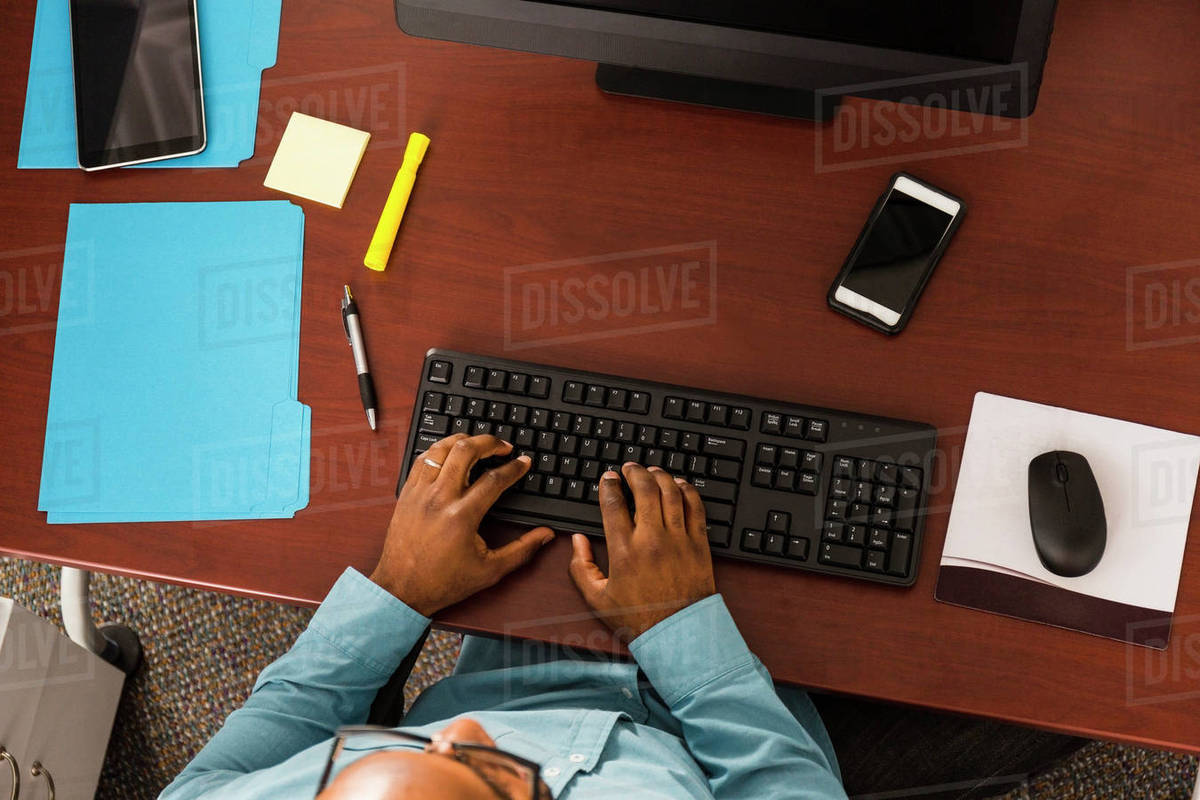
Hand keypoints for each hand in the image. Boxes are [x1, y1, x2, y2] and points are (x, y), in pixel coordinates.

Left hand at [370, 433, 554, 615]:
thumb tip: (545, 535)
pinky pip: (422, 460)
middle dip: (489, 442)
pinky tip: (449, 453)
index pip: (494, 479)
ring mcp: (420, 493)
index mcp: (462, 516)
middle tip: (503, 446)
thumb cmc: (443, 581)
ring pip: (441, 449)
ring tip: (478, 443)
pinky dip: (439, 450)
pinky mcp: (406, 494)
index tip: (524, 462)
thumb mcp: (490, 570)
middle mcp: (439, 499)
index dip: (514, 467)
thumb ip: (522, 550)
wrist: (402, 589)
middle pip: (465, 451)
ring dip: (462, 440)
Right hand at [568, 463, 715, 641]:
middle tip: (629, 467)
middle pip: (645, 489)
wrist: (678, 635)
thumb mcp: (597, 599)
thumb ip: (581, 567)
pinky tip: (679, 485)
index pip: (614, 504)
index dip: (609, 485)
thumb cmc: (639, 618)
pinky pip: (696, 507)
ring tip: (652, 470)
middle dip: (635, 472)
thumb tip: (577, 541)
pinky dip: (687, 490)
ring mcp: (678, 539)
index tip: (608, 478)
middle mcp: (652, 539)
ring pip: (671, 492)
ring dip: (660, 475)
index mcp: (624, 551)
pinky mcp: (699, 544)